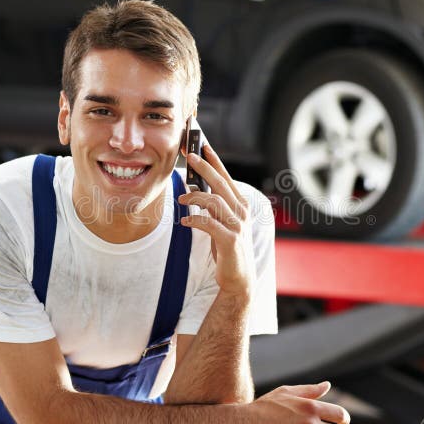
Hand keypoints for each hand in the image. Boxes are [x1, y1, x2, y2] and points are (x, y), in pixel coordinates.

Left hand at [178, 144, 254, 298]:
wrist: (239, 278)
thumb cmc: (228, 247)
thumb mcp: (223, 222)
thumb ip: (215, 206)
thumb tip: (195, 189)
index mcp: (240, 204)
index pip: (226, 177)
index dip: (214, 160)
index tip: (202, 145)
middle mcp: (242, 212)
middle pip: (221, 182)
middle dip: (204, 167)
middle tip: (189, 156)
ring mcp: (238, 226)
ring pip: (214, 201)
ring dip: (195, 197)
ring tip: (182, 199)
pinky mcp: (230, 240)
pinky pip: (208, 223)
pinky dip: (194, 219)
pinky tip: (184, 221)